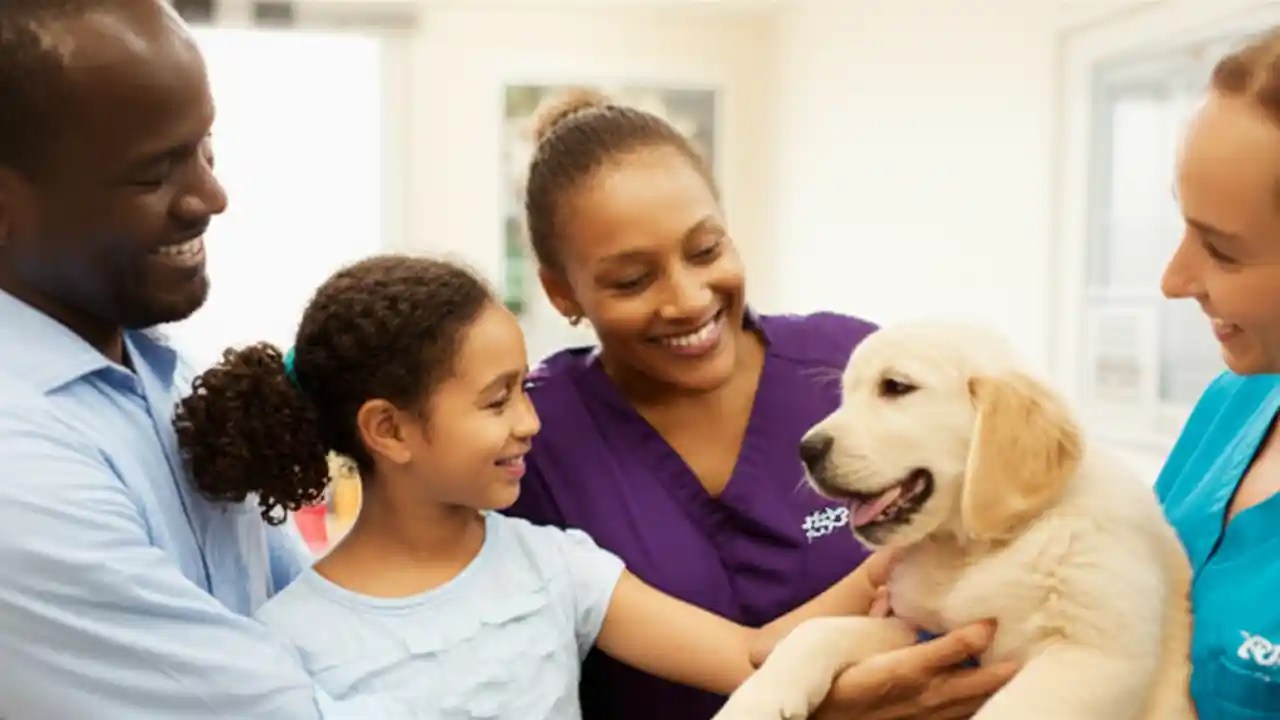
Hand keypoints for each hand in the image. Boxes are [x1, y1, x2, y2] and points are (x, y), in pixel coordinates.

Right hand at [812, 621, 1017, 719]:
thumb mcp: (850, 644)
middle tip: (1026, 649)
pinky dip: (975, 707)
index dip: (978, 632)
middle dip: (1004, 668)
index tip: (994, 617)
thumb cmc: (837, 678)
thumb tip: (886, 596)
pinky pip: (958, 718)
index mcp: (908, 669)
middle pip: (976, 682)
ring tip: (1015, 672)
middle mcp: (924, 694)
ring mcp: (926, 715)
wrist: (824, 716)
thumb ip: (877, 622)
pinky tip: (985, 699)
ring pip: (972, 704)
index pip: (954, 649)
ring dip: (994, 688)